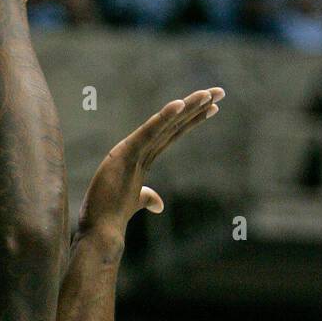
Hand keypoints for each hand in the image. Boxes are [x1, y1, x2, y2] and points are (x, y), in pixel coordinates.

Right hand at [75, 88, 224, 261]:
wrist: (100, 229)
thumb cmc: (110, 214)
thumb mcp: (134, 202)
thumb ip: (147, 197)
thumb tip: (159, 204)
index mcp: (142, 158)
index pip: (173, 133)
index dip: (192, 119)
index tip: (213, 107)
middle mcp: (139, 149)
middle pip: (174, 124)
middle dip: (196, 107)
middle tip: (220, 91)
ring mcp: (132, 150)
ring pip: (165, 124)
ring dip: (187, 108)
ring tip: (208, 94)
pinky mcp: (126, 154)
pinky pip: (149, 132)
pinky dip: (163, 117)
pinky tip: (179, 105)